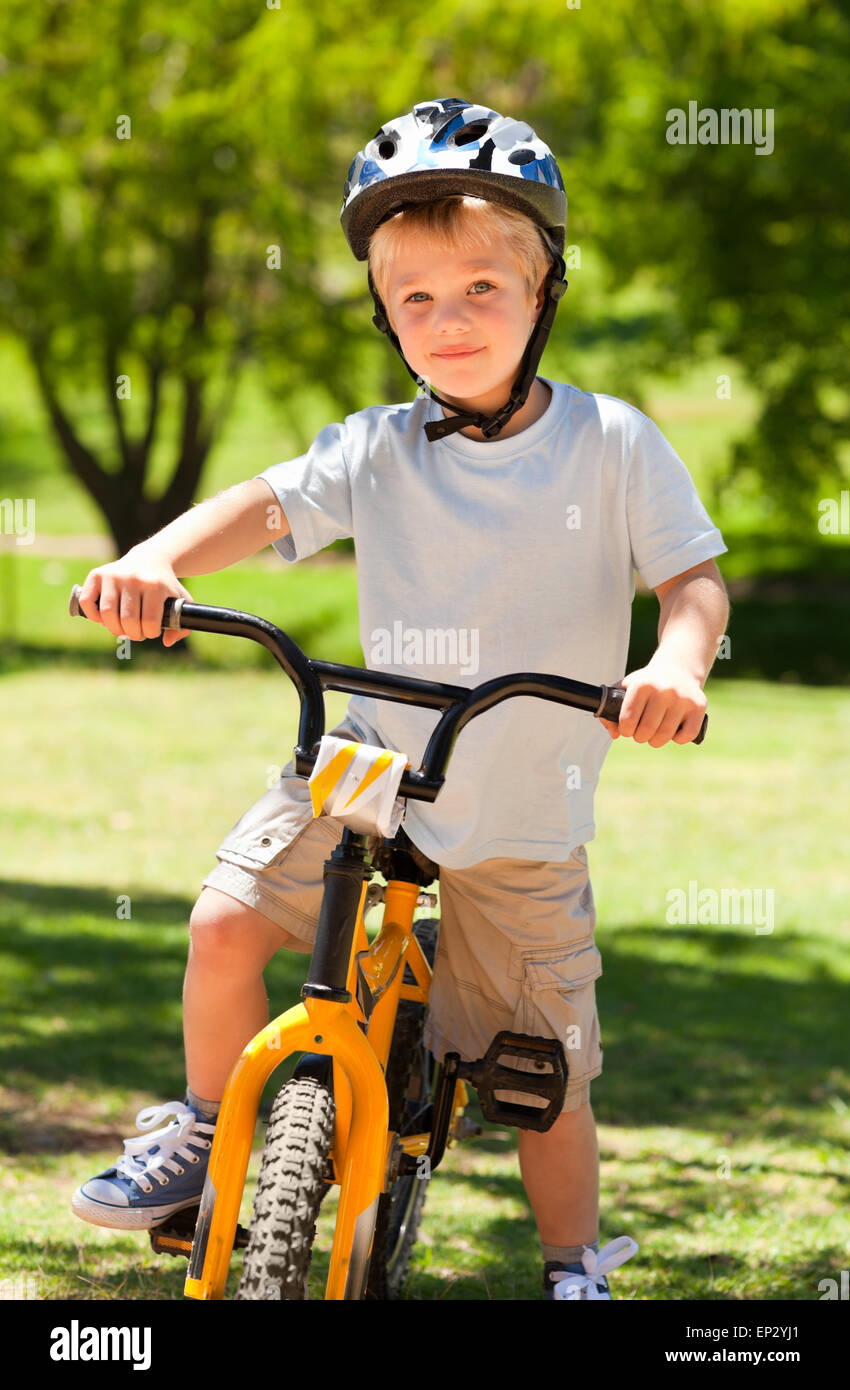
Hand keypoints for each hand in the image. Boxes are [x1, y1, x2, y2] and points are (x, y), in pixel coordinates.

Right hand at [76, 548, 193, 645]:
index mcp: (156, 585)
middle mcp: (133, 578)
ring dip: (114, 628)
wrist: (150, 559)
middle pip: (127, 621)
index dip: (150, 634)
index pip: (149, 622)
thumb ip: (182, 625)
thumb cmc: (165, 586)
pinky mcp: (97, 574)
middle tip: (136, 632)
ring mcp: (114, 575)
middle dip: (132, 634)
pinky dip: (93, 616)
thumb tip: (167, 641)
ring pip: (107, 614)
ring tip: (122, 628)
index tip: (151, 631)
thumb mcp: (181, 601)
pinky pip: (88, 602)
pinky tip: (104, 618)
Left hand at [599, 656, 706, 746]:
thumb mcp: (627, 688)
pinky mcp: (698, 706)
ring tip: (654, 734)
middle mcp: (663, 690)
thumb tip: (614, 733)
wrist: (678, 668)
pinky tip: (673, 731)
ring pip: (665, 736)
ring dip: (656, 741)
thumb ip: (610, 709)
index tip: (628, 728)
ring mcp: (682, 698)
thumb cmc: (648, 683)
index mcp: (642, 685)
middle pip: (646, 731)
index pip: (628, 720)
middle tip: (641, 732)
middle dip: (640, 737)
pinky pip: (686, 736)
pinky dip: (678, 739)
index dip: (625, 730)